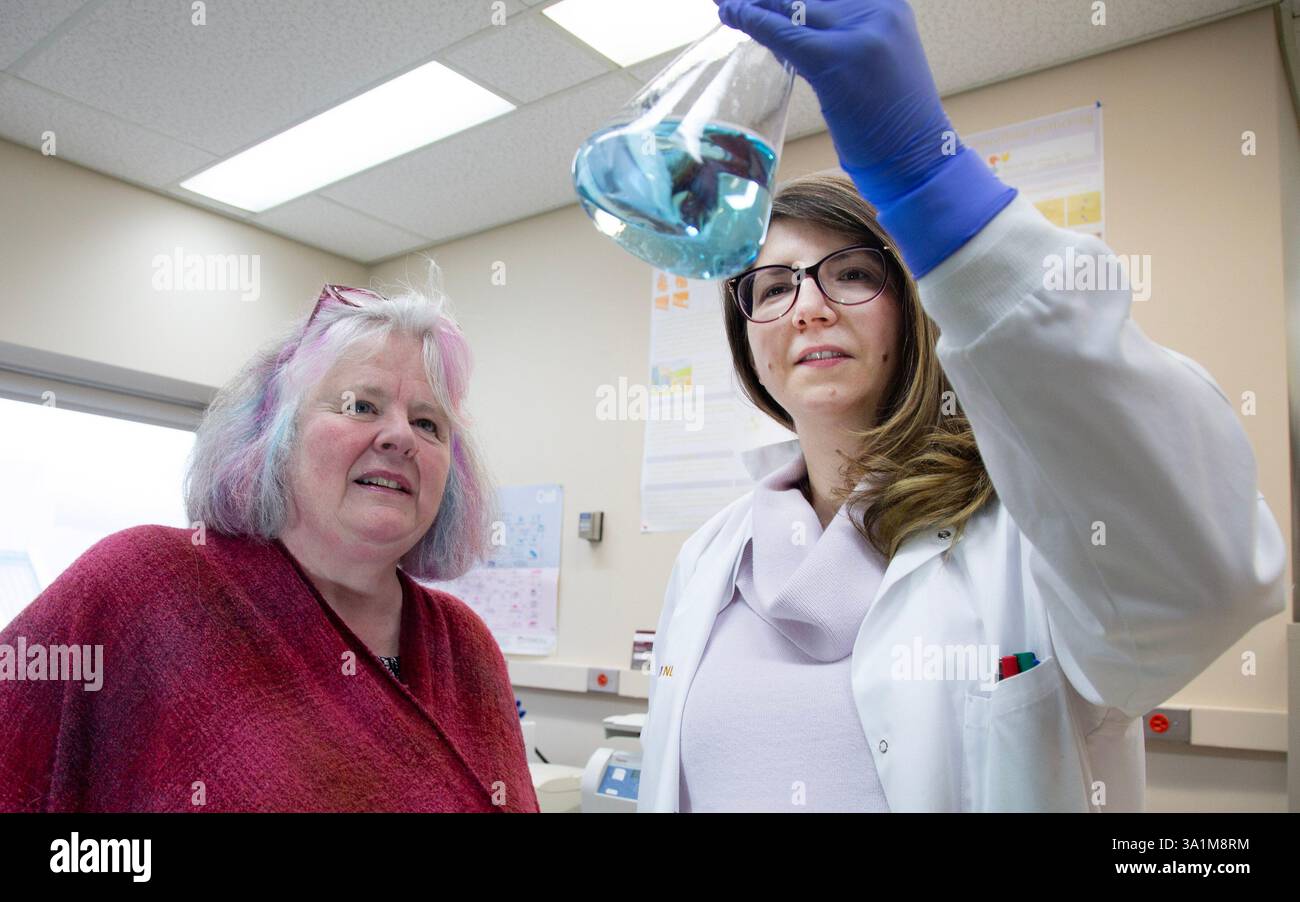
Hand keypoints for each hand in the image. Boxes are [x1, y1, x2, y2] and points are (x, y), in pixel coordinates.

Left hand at [715, 0, 1015, 275]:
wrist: (920, 160)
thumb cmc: (894, 125)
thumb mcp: (876, 65)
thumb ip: (847, 41)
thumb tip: (800, 33)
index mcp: (888, 8)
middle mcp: (877, 11)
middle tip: (735, 1)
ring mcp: (860, 34)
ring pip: (792, 6)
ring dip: (753, 4)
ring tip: (726, 5)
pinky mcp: (837, 61)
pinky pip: (784, 33)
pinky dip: (752, 21)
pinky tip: (730, 14)